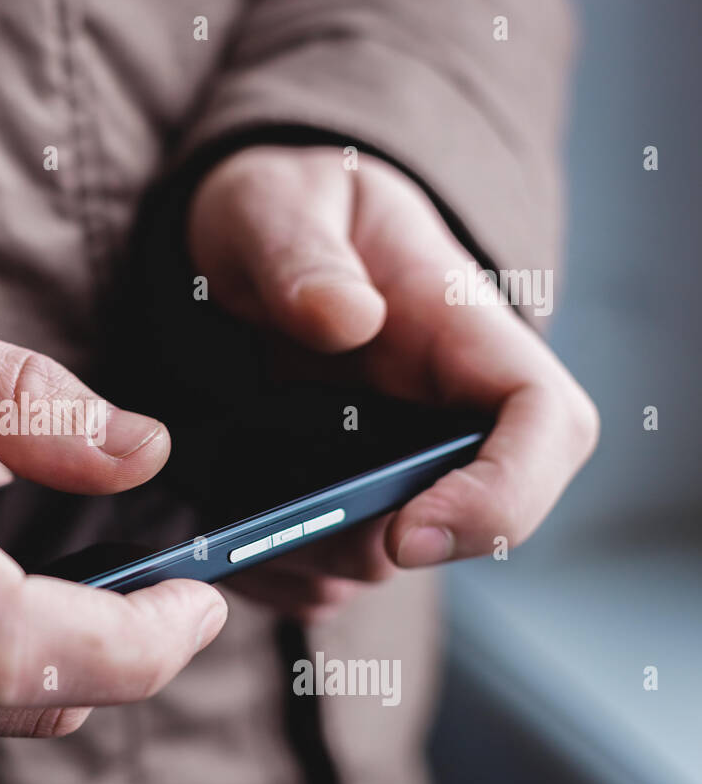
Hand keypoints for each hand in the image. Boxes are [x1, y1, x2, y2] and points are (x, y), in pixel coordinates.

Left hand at [188, 146, 597, 620]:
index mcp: (462, 329)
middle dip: (384, 543)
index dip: (504, 496)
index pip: (546, 422)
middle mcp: (450, 407)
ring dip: (323, 560)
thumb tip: (345, 317)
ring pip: (396, 551)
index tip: (410, 534)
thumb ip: (301, 255)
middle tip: (289, 529)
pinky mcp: (353, 493)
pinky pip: (337, 568)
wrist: (250, 242)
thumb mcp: (275, 207)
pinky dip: (287, 576)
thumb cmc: (281, 212)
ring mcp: (404, 457)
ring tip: (244, 525)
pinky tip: (238, 547)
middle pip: (477, 513)